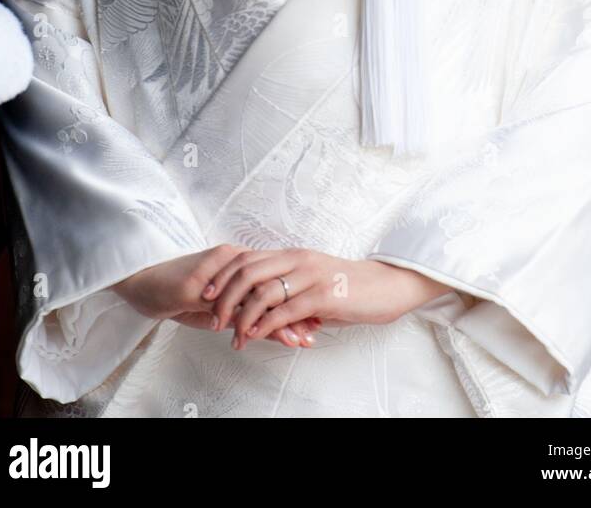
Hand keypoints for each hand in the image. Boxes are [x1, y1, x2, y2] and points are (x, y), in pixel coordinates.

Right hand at [110, 246, 320, 349]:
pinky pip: (233, 305)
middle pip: (272, 286)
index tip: (316, 315)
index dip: (295, 298)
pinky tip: (270, 335)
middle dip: (297, 309)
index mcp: (236, 262)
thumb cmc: (174, 292)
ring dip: (283, 319)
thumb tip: (261, 327)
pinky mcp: (202, 284)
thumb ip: (235, 312)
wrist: (141, 282)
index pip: (273, 281)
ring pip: (258, 296)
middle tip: (318, 328)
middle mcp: (232, 261)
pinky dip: (256, 322)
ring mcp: (218, 270)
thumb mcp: (210, 306)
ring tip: (303, 337)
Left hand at [200, 246, 452, 349]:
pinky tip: (254, 336)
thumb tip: (263, 314)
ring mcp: (310, 276)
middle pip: (247, 271)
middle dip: (224, 296)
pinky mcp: (323, 295)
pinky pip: (285, 310)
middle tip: (211, 318)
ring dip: (242, 316)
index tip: (205, 293)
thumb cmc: (349, 288)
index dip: (222, 275)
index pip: (246, 258)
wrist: (385, 286)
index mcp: (292, 255)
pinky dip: (264, 324)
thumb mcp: (313, 285)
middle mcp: (297, 260)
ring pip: (263, 291)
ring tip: (232, 336)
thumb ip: (288, 294)